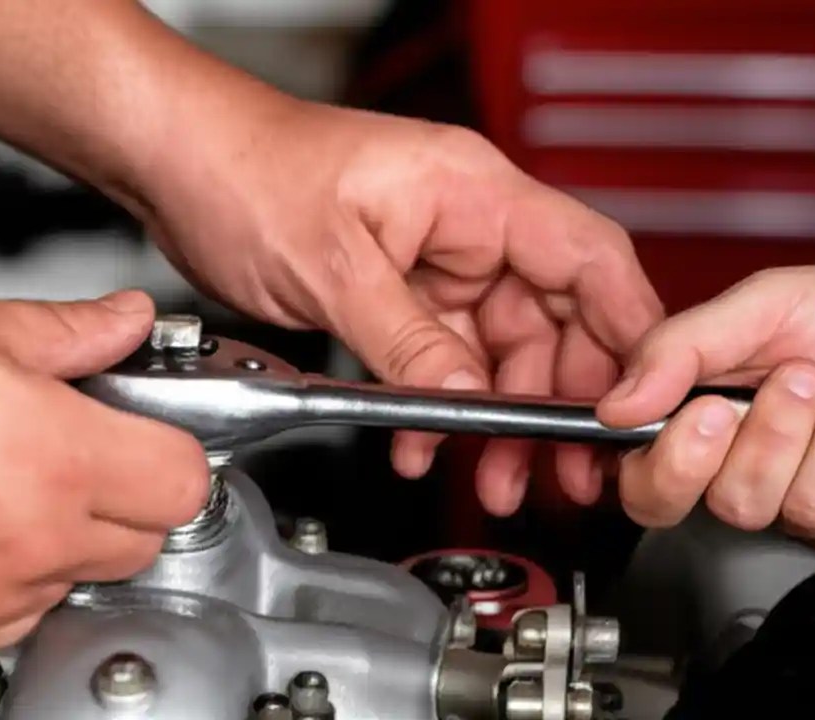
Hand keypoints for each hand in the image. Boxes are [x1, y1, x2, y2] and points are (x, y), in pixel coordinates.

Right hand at [0, 290, 208, 648]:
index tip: (149, 429)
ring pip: (84, 577)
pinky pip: (21, 613)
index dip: (174, 447)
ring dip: (71, 537)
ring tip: (10, 482)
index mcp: (59, 460)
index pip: (185, 480)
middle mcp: (36, 540)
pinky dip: (18, 577)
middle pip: (147, 538)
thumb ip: (70, 332)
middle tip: (79, 448)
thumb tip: (125, 323)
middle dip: (128, 493)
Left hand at [147, 100, 662, 513]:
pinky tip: (424, 447)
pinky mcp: (398, 290)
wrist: (178, 167)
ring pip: (497, 350)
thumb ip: (408, 339)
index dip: (627, 335)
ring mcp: (434, 259)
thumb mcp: (333, 266)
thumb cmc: (246, 170)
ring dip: (495, 420)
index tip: (636, 402)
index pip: (586, 259)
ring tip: (497, 478)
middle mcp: (465, 224)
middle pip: (552, 318)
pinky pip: (441, 357)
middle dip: (555, 403)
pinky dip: (440, 407)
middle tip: (559, 470)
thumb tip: (468, 396)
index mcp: (472, 193)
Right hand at [597, 266, 814, 550]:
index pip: (645, 482)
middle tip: (794, 380)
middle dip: (762, 436)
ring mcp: (813, 498)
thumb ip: (678, 347)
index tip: (704, 413)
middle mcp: (753, 467)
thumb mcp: (766, 303)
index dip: (664, 464)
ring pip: (785, 506)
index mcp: (707, 419)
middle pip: (714, 503)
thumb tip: (610, 404)